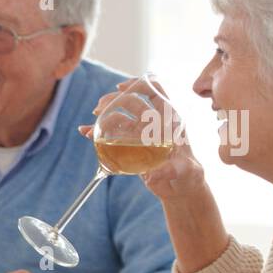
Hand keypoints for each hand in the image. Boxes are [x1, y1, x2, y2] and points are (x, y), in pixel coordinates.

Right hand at [79, 78, 205, 202]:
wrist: (178, 187)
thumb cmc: (188, 175)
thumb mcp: (185, 171)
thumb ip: (175, 169)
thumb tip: (158, 171)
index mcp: (169, 120)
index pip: (156, 93)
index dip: (139, 86)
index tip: (121, 88)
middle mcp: (154, 123)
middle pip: (133, 101)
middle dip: (114, 100)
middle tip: (99, 108)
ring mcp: (140, 133)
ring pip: (121, 115)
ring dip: (105, 112)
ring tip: (93, 116)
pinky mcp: (130, 146)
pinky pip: (112, 134)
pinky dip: (97, 132)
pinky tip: (85, 132)